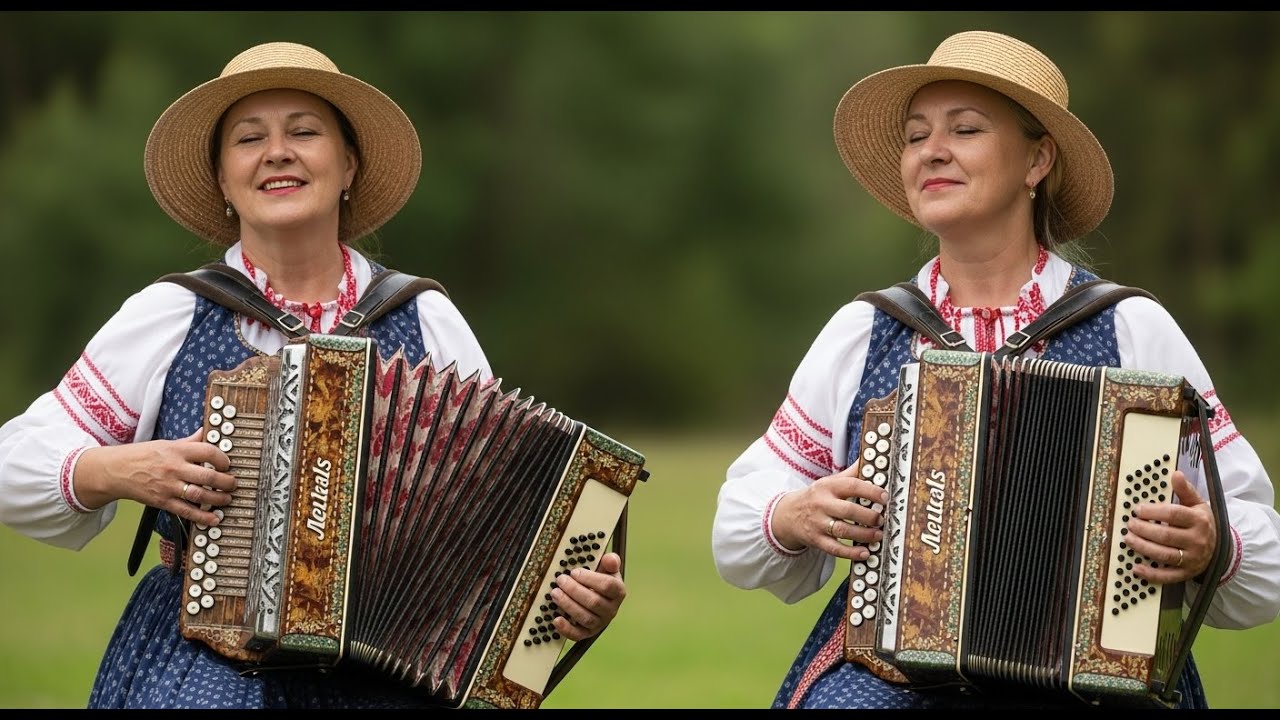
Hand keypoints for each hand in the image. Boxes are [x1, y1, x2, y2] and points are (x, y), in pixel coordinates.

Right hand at [73, 429, 236, 527]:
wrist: (115, 470)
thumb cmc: (141, 455)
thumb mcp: (166, 443)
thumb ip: (188, 441)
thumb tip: (205, 432)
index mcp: (176, 450)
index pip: (208, 452)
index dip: (223, 459)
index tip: (228, 464)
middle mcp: (174, 468)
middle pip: (208, 476)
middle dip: (226, 482)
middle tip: (234, 483)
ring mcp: (169, 486)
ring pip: (200, 495)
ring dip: (218, 499)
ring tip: (227, 498)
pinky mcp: (163, 501)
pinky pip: (186, 511)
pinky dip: (202, 516)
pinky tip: (214, 518)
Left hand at [551, 551, 626, 641]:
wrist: (599, 599)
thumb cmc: (600, 581)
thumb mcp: (607, 569)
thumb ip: (610, 562)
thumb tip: (609, 558)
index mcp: (618, 592)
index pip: (607, 586)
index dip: (589, 578)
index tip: (574, 572)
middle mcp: (611, 609)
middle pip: (594, 602)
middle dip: (574, 590)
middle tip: (560, 580)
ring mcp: (600, 623)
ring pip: (585, 617)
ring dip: (568, 605)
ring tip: (555, 593)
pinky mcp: (588, 633)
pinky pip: (578, 635)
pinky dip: (567, 629)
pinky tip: (556, 619)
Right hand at [771, 462, 887, 560]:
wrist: (788, 515)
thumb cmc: (817, 497)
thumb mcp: (830, 482)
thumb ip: (851, 474)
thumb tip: (871, 459)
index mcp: (828, 487)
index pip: (852, 486)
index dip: (871, 491)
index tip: (885, 497)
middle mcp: (822, 504)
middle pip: (849, 510)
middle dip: (869, 516)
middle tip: (882, 519)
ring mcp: (818, 523)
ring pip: (843, 530)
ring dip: (864, 534)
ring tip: (878, 535)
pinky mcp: (816, 540)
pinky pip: (834, 548)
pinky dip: (851, 552)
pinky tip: (865, 553)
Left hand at [1125, 470, 1216, 583]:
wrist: (1220, 548)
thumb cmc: (1202, 523)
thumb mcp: (1197, 504)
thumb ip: (1185, 490)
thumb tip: (1176, 474)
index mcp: (1199, 521)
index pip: (1173, 514)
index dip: (1153, 511)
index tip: (1137, 509)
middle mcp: (1197, 540)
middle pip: (1166, 535)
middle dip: (1143, 529)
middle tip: (1130, 524)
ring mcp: (1192, 558)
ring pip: (1164, 555)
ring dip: (1142, 547)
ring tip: (1128, 539)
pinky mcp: (1186, 573)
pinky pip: (1167, 576)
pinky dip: (1151, 574)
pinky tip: (1136, 568)